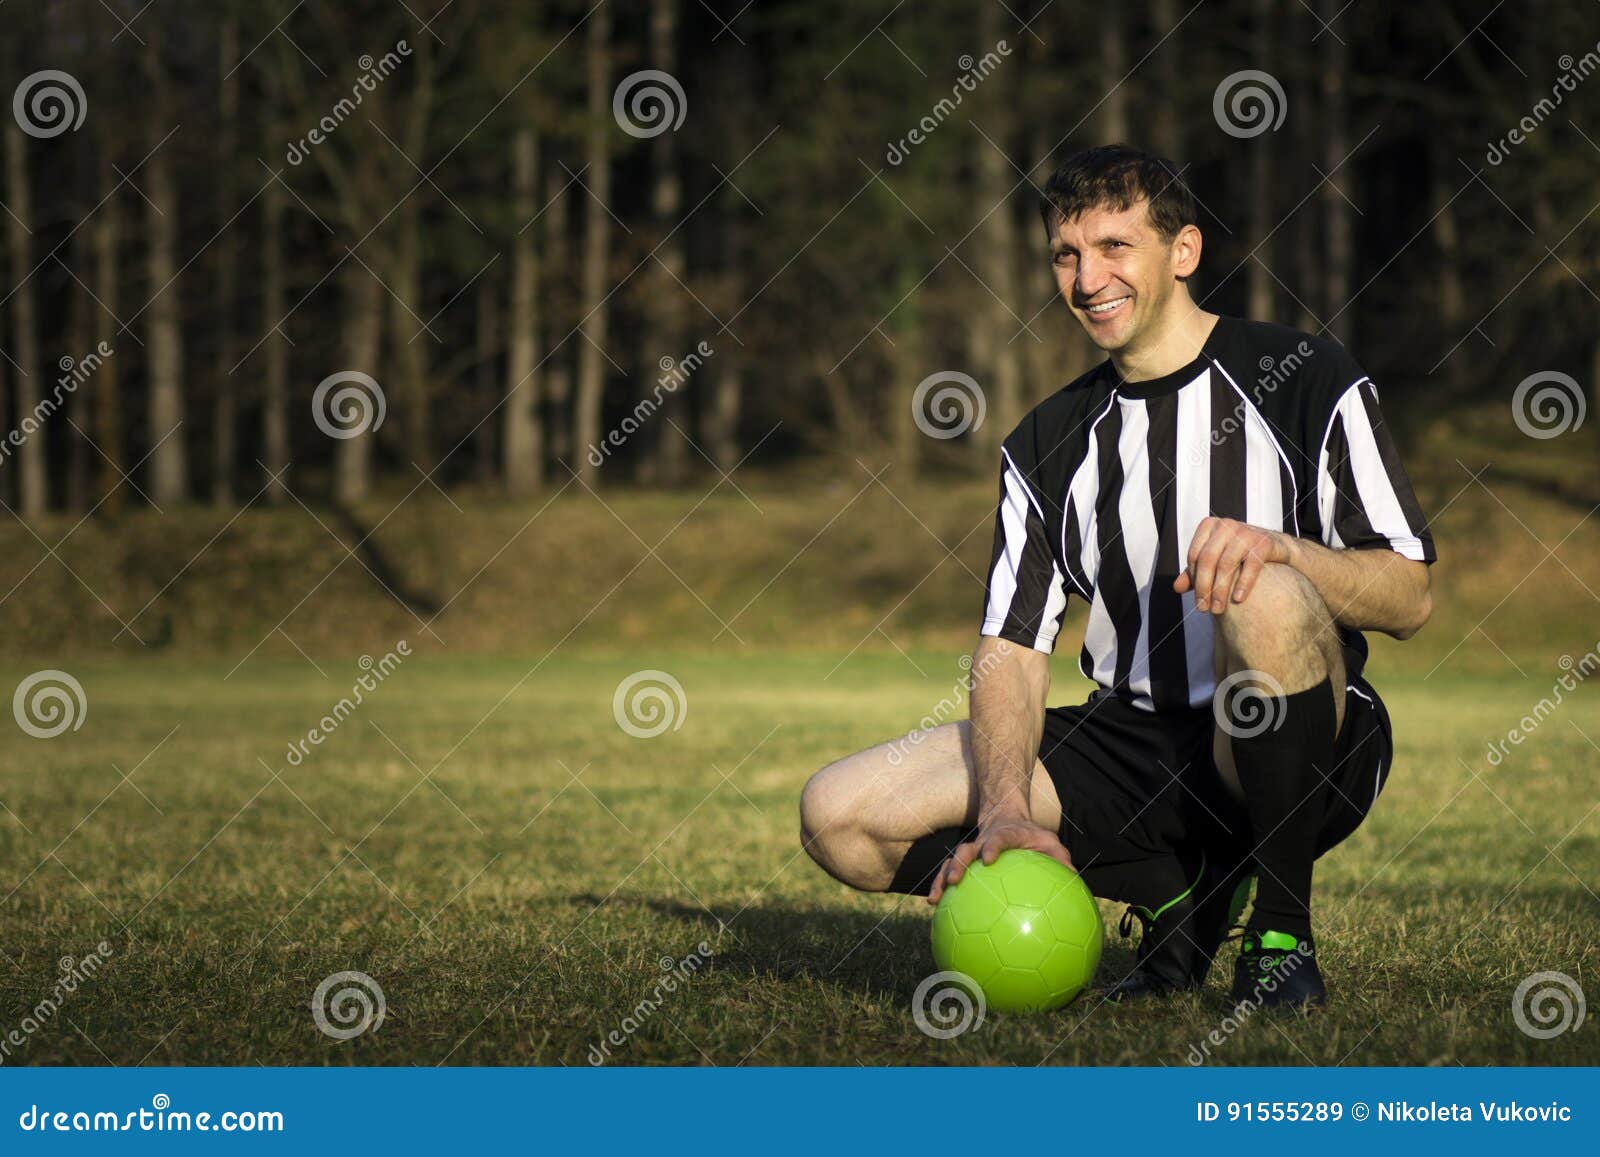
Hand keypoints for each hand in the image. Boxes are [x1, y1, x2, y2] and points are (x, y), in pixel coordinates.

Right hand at [926, 817, 1074, 904]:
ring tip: (934, 900)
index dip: (991, 846)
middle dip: (957, 864)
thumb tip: (1075, 881)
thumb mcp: (1048, 841)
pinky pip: (950, 875)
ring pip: (951, 863)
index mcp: (1003, 835)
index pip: (996, 838)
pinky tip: (937, 910)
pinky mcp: (964, 863)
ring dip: (942, 879)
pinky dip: (942, 889)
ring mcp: (970, 852)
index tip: (987, 859)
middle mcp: (981, 842)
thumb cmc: (1030, 834)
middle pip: (965, 850)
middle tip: (953, 881)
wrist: (1005, 817)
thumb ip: (1060, 859)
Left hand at [1173, 517, 1291, 612]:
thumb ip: (1194, 573)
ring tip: (1219, 609)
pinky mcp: (1264, 542)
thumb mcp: (1214, 561)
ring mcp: (1245, 532)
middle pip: (1207, 560)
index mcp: (1209, 526)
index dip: (1194, 580)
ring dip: (1220, 590)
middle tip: (1204, 609)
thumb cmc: (1238, 555)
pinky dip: (1243, 583)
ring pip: (1226, 564)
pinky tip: (1238, 599)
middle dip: (1204, 587)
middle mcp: (1226, 525)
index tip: (1198, 601)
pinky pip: (1251, 565)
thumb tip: (1176, 588)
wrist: (1276, 549)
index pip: (1194, 555)